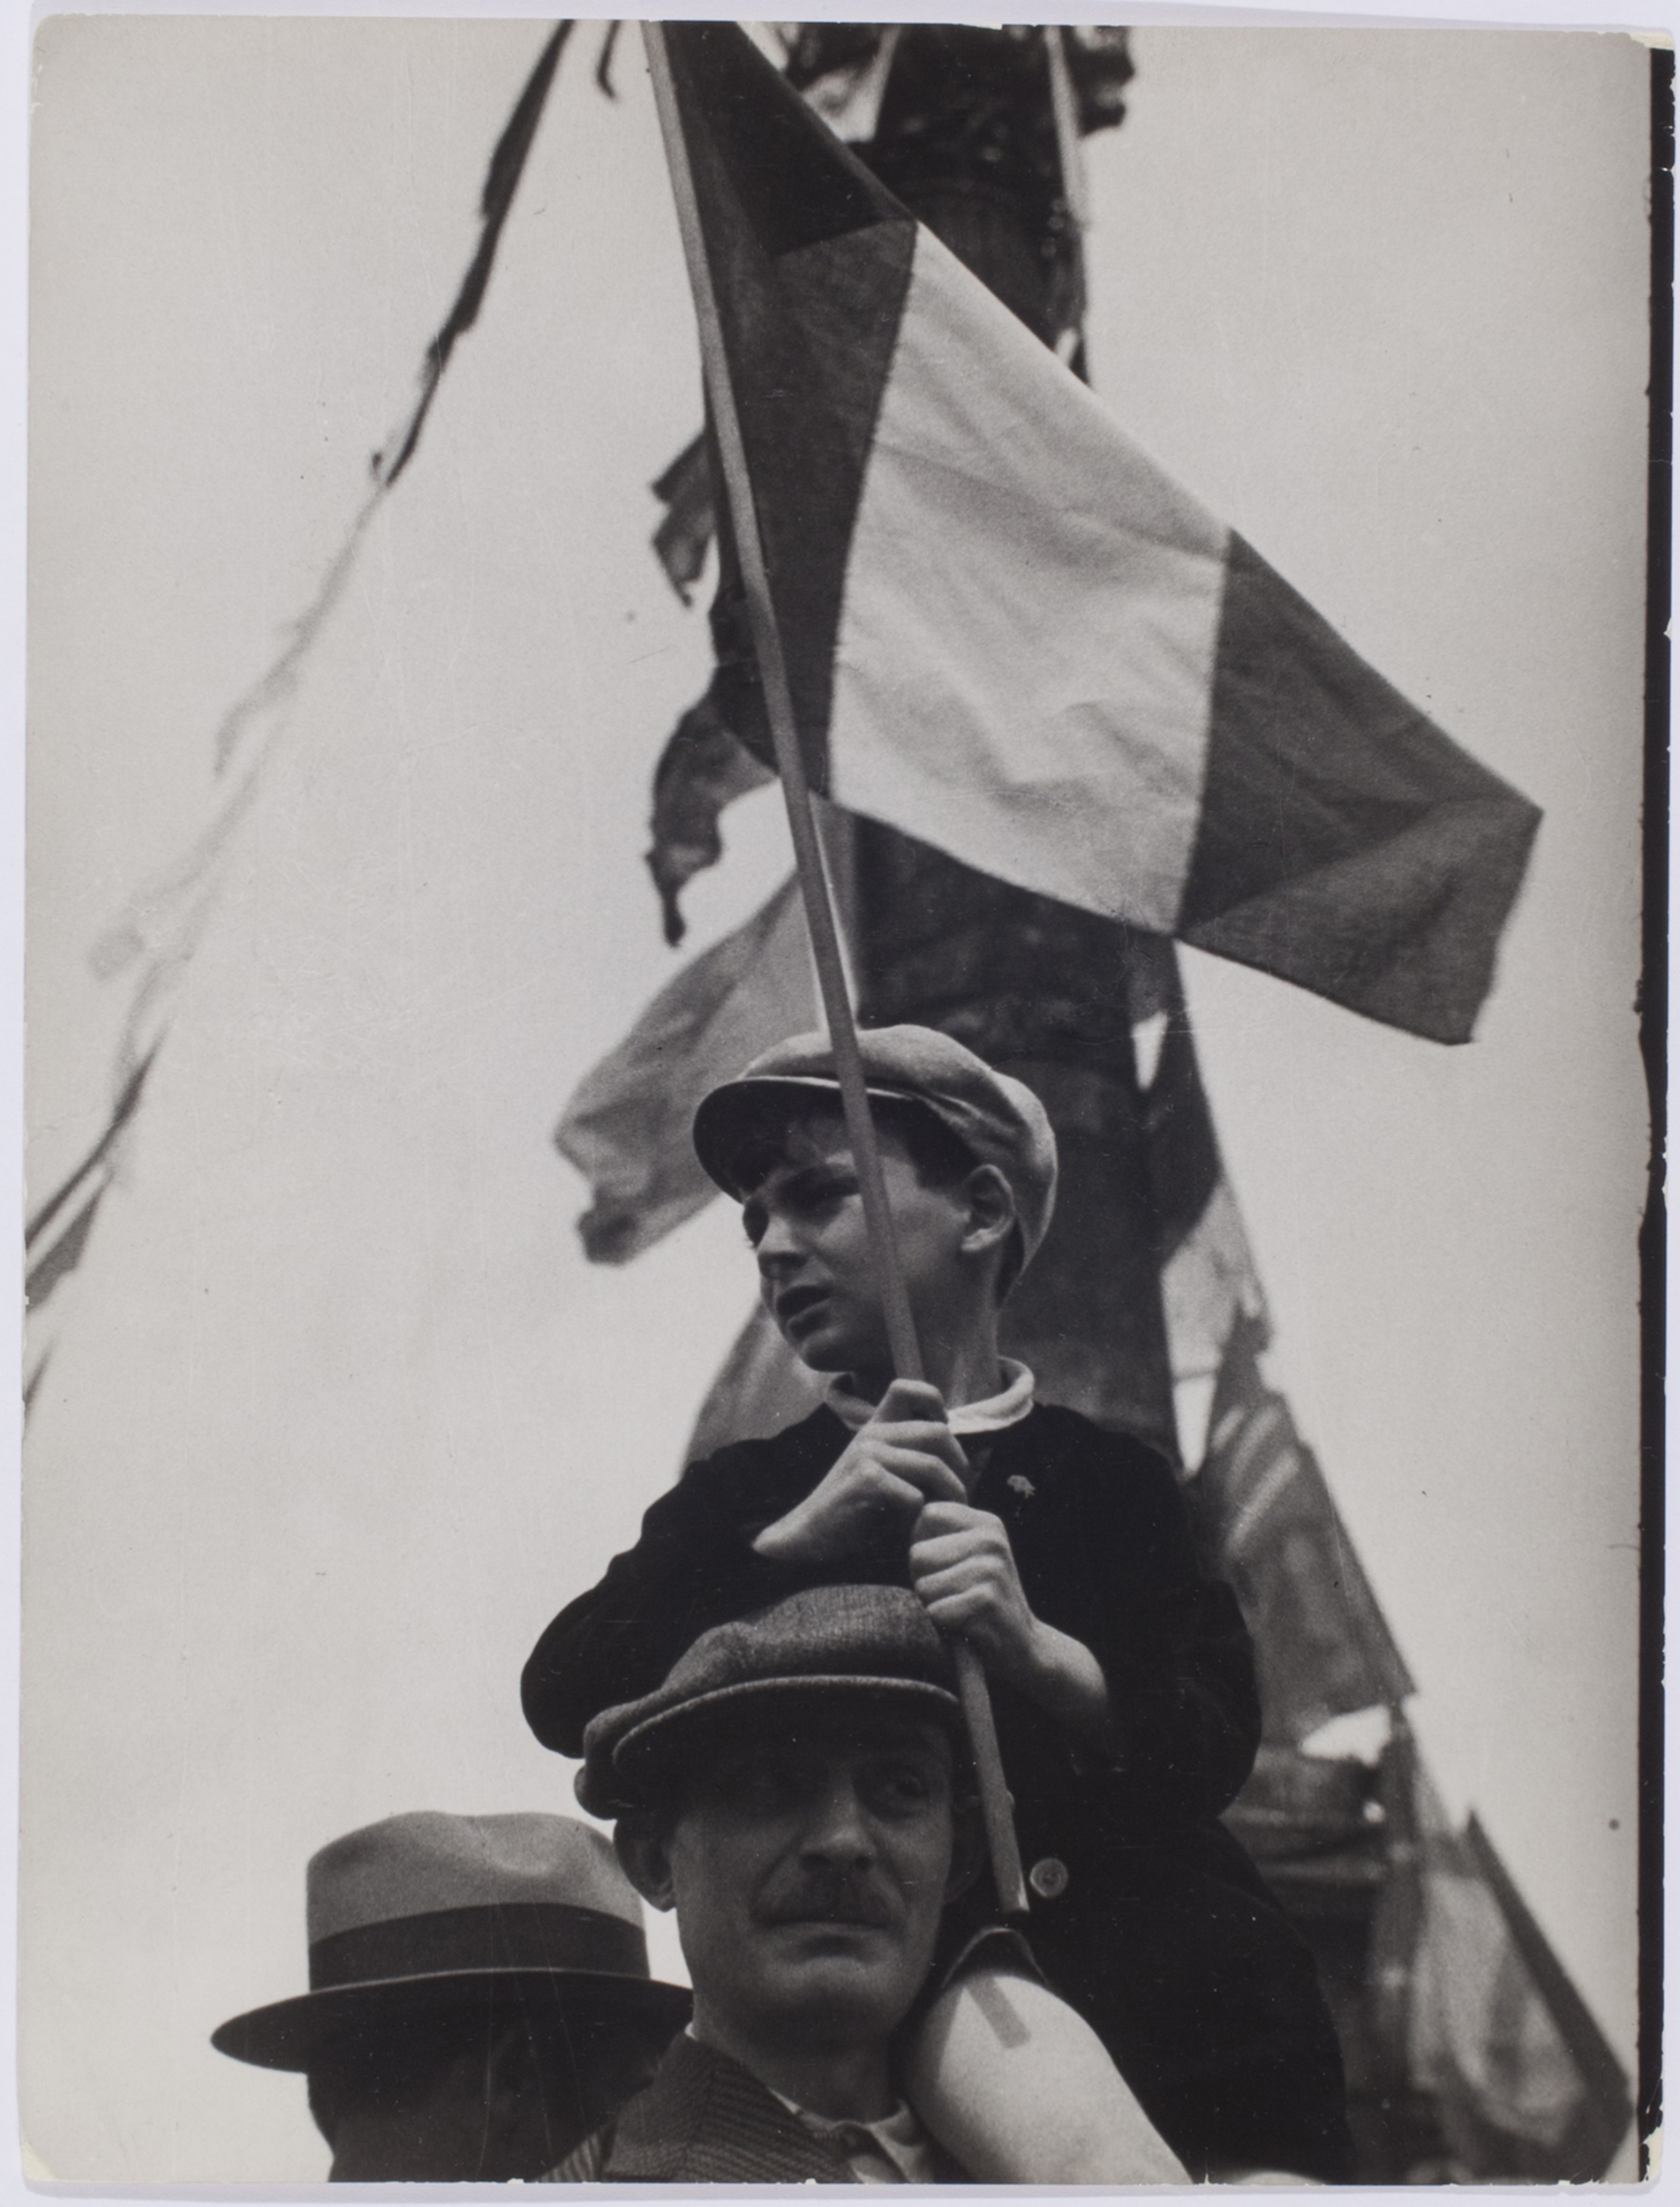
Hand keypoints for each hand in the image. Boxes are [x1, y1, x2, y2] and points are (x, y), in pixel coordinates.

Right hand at [751, 1379, 969, 1568]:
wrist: (811, 1539)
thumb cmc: (858, 1513)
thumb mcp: (892, 1478)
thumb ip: (922, 1463)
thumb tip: (980, 1456)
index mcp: (876, 1428)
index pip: (907, 1388)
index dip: (934, 1403)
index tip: (942, 1435)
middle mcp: (872, 1434)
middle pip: (938, 1433)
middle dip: (959, 1468)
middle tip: (961, 1497)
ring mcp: (867, 1453)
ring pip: (932, 1466)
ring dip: (948, 1497)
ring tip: (943, 1517)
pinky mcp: (865, 1478)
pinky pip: (915, 1496)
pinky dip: (918, 1519)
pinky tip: (906, 1530)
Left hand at [908, 1501, 1040, 1687]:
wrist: (1021, 1646)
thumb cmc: (978, 1600)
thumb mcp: (964, 1558)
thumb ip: (937, 1536)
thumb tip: (891, 1512)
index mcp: (986, 1523)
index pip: (926, 1515)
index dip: (923, 1546)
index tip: (945, 1568)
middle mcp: (992, 1538)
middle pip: (918, 1553)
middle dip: (925, 1580)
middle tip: (954, 1595)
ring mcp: (992, 1568)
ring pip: (923, 1585)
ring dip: (934, 1605)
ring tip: (961, 1609)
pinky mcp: (987, 1600)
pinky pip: (935, 1611)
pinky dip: (944, 1625)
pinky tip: (967, 1627)